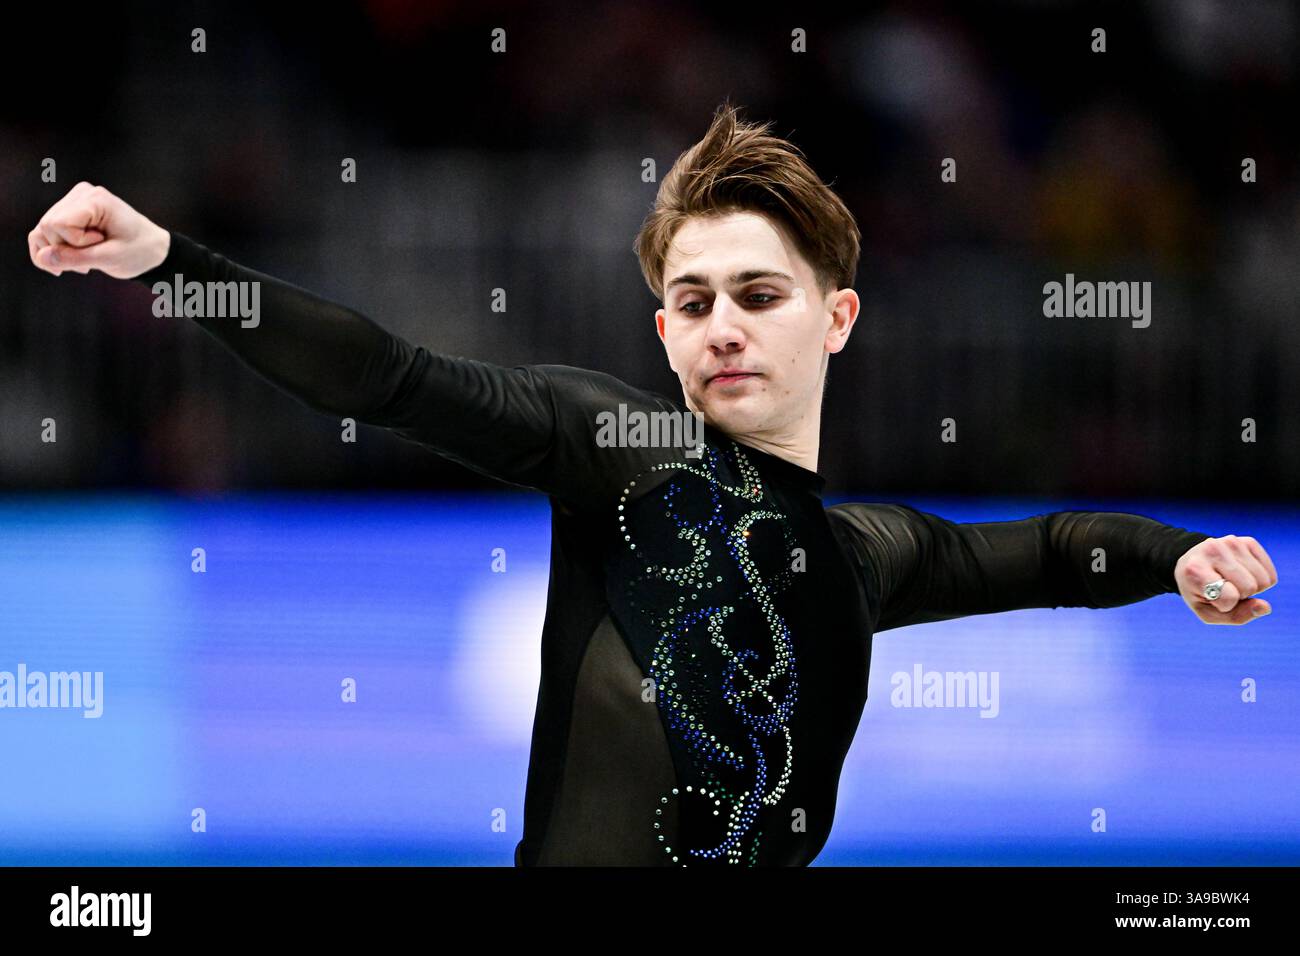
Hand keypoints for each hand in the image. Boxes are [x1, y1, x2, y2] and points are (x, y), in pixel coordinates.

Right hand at [28, 181, 168, 278]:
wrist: (152, 249)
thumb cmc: (138, 252)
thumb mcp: (109, 259)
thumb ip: (74, 258)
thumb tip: (42, 257)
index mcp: (95, 199)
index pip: (58, 224)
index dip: (75, 243)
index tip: (102, 244)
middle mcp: (81, 194)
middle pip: (47, 226)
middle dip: (67, 249)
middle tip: (96, 255)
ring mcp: (72, 201)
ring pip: (42, 231)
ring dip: (61, 253)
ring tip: (87, 259)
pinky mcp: (68, 212)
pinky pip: (42, 232)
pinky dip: (52, 251)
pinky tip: (68, 263)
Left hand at [1174, 534, 1277, 623]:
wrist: (1193, 564)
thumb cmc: (1200, 592)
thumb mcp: (1208, 612)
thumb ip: (1237, 616)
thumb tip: (1265, 607)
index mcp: (1195, 570)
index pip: (1229, 597)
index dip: (1226, 606)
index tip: (1213, 597)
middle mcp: (1212, 550)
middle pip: (1250, 587)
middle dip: (1241, 595)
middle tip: (1224, 588)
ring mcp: (1232, 542)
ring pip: (1264, 581)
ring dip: (1252, 588)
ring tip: (1233, 580)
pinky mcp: (1248, 541)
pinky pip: (1271, 574)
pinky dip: (1261, 580)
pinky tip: (1243, 574)